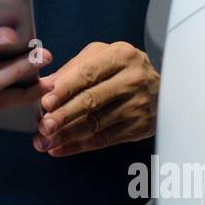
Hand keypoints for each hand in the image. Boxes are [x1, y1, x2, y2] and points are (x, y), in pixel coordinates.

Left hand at [33, 41, 157, 156]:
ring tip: (44, 141)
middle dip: (63, 116)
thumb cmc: (122, 69)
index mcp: (121, 56)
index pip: (87, 74)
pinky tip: (60, 148)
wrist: (162, 87)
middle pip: (91, 100)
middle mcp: (132, 80)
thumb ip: (72, 69)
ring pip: (96, 123)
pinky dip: (79, 146)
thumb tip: (43, 85)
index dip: (64, 89)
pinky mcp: (139, 127)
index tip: (45, 102)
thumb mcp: (101, 57)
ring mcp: (138, 105)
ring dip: (66, 135)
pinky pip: (104, 140)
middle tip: (42, 126)